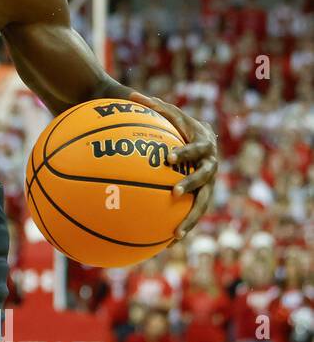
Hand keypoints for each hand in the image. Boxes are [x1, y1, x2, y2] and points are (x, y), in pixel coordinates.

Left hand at [129, 92, 218, 240]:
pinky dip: (183, 227)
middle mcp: (210, 165)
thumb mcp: (170, 114)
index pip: (195, 148)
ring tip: (176, 235)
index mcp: (204, 144)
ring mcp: (209, 183)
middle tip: (174, 192)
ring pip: (203, 204)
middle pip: (204, 178)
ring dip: (191, 219)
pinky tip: (167, 245)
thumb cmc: (180, 125)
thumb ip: (154, 107)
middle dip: (190, 185)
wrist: (204, 138)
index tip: (168, 158)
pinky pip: (193, 213)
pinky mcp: (203, 197)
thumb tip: (131, 95)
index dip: (184, 153)